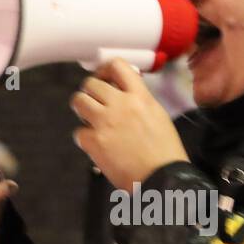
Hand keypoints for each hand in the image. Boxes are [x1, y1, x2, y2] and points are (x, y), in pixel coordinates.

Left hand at [70, 58, 188, 190]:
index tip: (104, 78)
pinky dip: (85, 138)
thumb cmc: (165, 151)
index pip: (117, 65)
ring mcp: (105, 123)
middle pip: (91, 83)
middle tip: (96, 103)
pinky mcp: (94, 142)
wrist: (162, 178)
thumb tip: (123, 92)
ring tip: (91, 120)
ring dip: (82, 109)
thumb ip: (139, 100)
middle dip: (91, 92)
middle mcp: (120, 105)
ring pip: (78, 101)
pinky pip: (78, 132)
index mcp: (140, 97)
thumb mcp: (158, 115)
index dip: (105, 70)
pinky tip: (96, 144)